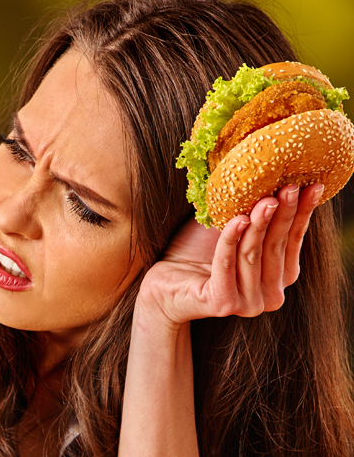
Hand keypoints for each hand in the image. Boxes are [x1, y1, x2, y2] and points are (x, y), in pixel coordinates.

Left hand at [139, 183, 322, 328]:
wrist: (163, 283)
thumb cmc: (197, 253)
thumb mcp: (230, 228)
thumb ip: (252, 212)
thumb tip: (271, 173)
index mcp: (278, 278)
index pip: (293, 241)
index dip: (303, 213)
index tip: (312, 185)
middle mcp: (269, 295)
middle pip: (276, 246)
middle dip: (284, 214)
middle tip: (289, 186)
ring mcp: (249, 303)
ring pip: (254, 254)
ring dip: (259, 224)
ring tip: (265, 198)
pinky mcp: (224, 303)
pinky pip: (227, 264)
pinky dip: (230, 240)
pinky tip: (237, 220)